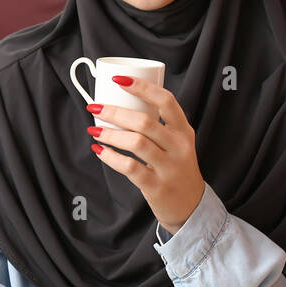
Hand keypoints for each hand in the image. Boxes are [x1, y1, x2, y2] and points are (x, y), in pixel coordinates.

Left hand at [87, 75, 204, 234]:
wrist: (191, 206)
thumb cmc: (175, 167)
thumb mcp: (176, 143)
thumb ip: (157, 126)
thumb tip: (119, 104)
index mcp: (184, 130)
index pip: (166, 101)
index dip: (142, 87)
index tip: (119, 80)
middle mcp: (179, 146)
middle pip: (145, 122)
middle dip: (115, 112)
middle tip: (95, 107)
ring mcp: (169, 167)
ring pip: (137, 143)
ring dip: (111, 134)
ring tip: (95, 130)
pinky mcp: (157, 186)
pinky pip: (130, 168)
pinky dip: (111, 157)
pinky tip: (100, 151)